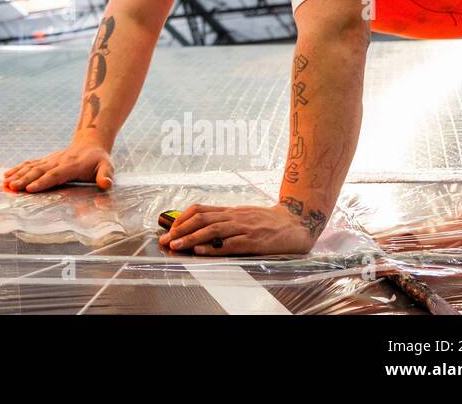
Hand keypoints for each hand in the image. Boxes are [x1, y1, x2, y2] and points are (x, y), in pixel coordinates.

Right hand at [3, 139, 113, 192]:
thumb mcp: (108, 166)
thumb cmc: (99, 160)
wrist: (90, 143)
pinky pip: (29, 164)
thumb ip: (106, 175)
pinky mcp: (45, 160)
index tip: (30, 189)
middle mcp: (58, 161)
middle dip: (24, 180)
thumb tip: (105, 184)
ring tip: (5, 184)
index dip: (43, 182)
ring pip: (31, 167)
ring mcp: (50, 159)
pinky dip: (17, 169)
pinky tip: (6, 175)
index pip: (56, 175)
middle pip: (39, 171)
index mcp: (72, 165)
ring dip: (18, 175)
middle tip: (12, 188)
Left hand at [158, 203, 320, 256]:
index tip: (169, 229)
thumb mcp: (243, 216)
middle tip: (165, 240)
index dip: (182, 218)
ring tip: (176, 245)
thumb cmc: (267, 221)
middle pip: (202, 219)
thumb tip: (200, 227)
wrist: (296, 223)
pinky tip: (201, 251)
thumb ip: (225, 220)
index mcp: (230, 211)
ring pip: (213, 230)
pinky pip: (231, 244)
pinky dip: (214, 247)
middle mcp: (234, 217)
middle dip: (180, 229)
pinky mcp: (255, 241)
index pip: (200, 210)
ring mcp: (244, 228)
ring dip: (191, 238)